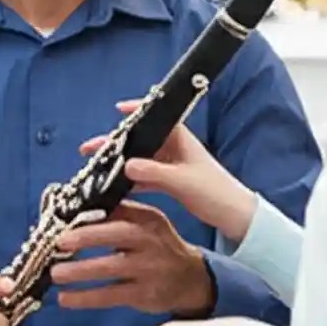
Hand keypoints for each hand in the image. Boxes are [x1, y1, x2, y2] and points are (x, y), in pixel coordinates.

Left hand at [49, 199, 212, 315]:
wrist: (191, 278)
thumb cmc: (157, 246)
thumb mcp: (147, 223)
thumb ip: (118, 214)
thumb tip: (74, 210)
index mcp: (147, 217)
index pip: (118, 208)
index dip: (91, 211)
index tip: (64, 213)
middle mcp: (149, 240)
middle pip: (117, 234)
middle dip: (87, 236)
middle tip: (59, 241)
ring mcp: (148, 268)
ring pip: (110, 267)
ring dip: (80, 271)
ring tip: (55, 272)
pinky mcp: (144, 294)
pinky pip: (110, 296)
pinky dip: (86, 298)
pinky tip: (65, 298)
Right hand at [80, 100, 256, 242]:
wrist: (234, 216)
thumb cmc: (215, 192)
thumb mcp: (182, 181)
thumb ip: (153, 172)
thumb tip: (126, 164)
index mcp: (181, 138)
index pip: (158, 117)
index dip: (138, 111)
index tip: (119, 109)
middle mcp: (175, 147)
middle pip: (140, 139)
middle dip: (116, 143)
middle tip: (91, 148)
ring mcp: (171, 164)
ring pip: (139, 159)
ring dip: (119, 163)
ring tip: (95, 166)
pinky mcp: (169, 181)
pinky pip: (143, 177)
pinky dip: (129, 180)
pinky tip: (112, 186)